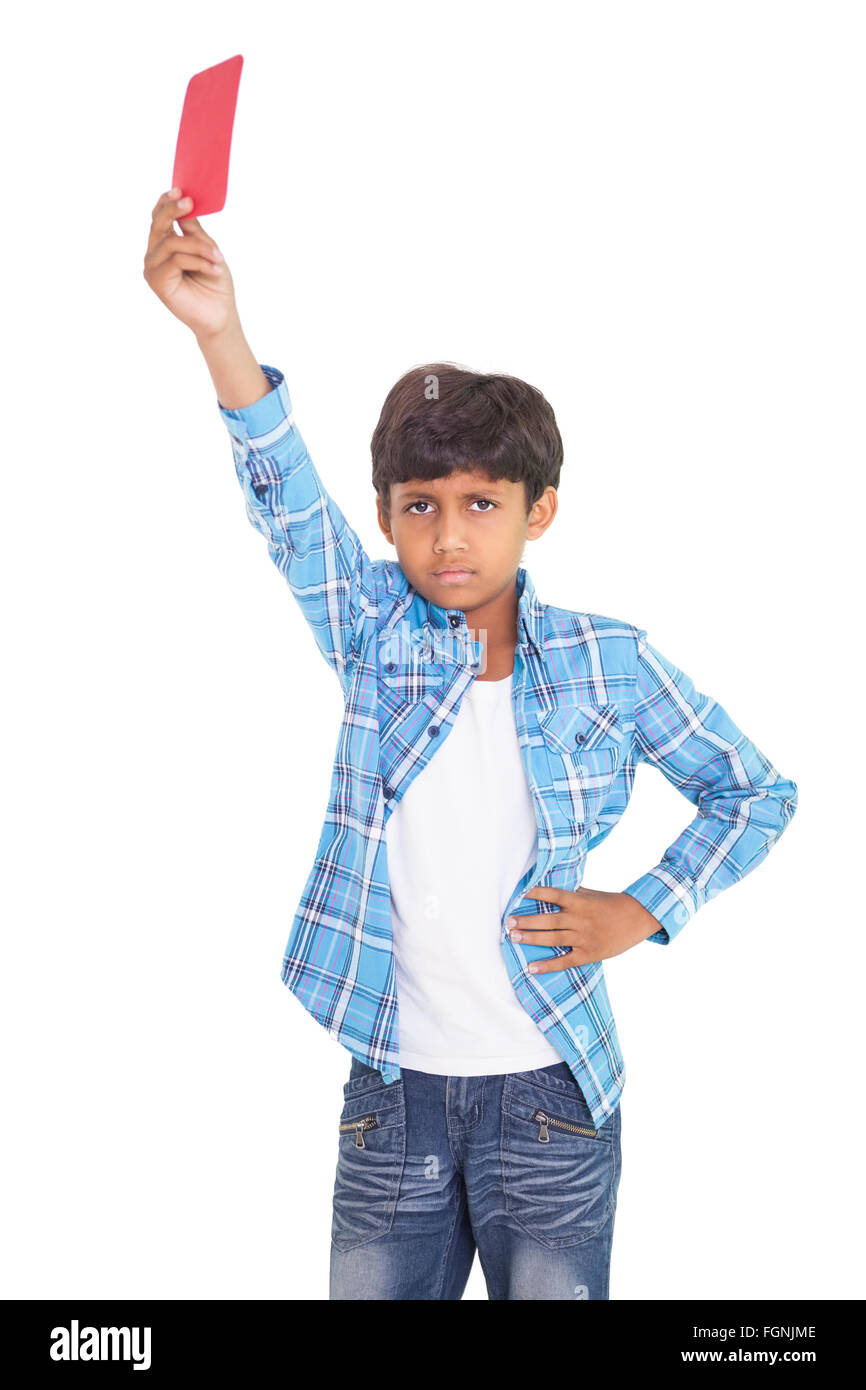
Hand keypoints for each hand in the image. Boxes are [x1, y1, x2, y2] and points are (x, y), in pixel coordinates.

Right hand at [143, 189, 238, 338]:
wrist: (220, 316)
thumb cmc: (215, 284)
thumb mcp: (208, 249)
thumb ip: (194, 229)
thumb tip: (186, 202)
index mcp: (164, 245)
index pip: (159, 218)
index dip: (166, 203)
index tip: (180, 191)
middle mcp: (154, 255)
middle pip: (158, 225)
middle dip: (173, 210)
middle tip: (188, 203)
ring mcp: (153, 269)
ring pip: (172, 243)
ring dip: (199, 247)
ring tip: (218, 258)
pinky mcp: (157, 282)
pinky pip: (176, 260)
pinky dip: (198, 261)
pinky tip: (213, 269)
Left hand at [507, 885, 661, 971]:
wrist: (637, 918)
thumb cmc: (611, 903)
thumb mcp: (591, 894)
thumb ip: (571, 894)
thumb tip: (548, 890)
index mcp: (580, 902)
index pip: (554, 895)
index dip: (536, 894)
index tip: (519, 894)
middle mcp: (580, 919)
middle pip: (549, 920)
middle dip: (527, 921)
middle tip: (508, 922)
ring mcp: (584, 937)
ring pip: (553, 939)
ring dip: (531, 938)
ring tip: (513, 937)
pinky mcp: (589, 954)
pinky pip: (565, 961)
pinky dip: (548, 965)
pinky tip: (532, 967)